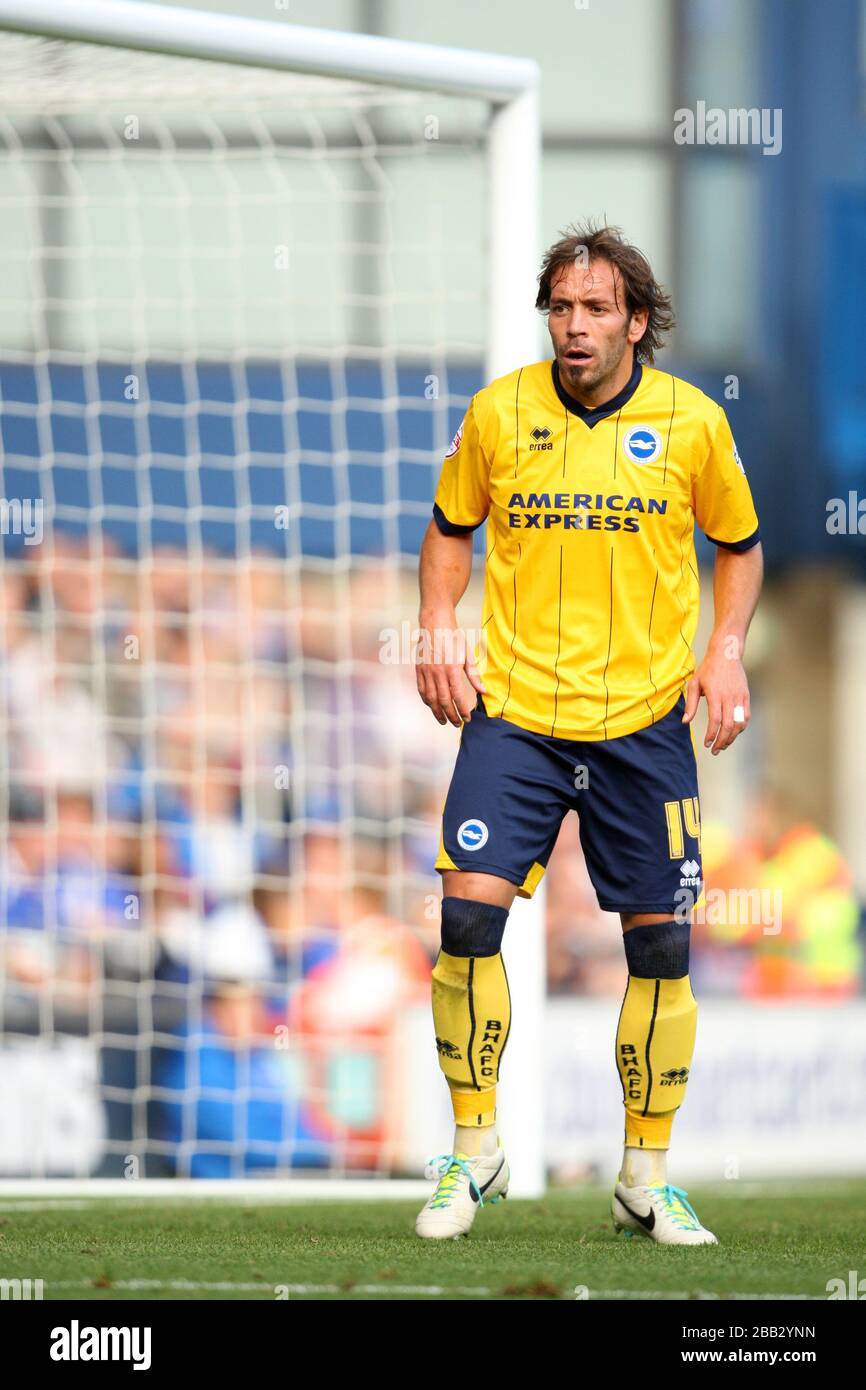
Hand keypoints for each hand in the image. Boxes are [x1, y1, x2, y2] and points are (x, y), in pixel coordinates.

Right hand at [415, 612, 486, 726]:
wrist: (434, 622)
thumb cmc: (453, 637)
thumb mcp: (467, 654)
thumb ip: (474, 675)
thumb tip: (483, 691)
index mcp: (452, 669)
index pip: (457, 696)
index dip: (462, 710)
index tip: (467, 718)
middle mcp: (438, 673)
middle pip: (443, 701)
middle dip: (451, 715)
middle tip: (457, 724)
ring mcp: (426, 672)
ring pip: (430, 699)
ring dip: (437, 712)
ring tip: (443, 721)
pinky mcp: (419, 670)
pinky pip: (421, 690)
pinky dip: (426, 701)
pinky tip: (432, 706)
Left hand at [682, 642, 749, 753]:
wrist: (726, 654)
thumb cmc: (708, 669)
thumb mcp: (694, 684)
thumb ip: (691, 705)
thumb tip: (685, 722)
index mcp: (715, 695)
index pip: (715, 720)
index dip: (712, 735)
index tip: (707, 744)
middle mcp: (729, 697)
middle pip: (729, 726)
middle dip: (722, 741)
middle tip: (715, 750)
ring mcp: (739, 697)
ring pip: (739, 723)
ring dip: (732, 737)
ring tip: (724, 744)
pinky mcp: (746, 696)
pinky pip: (746, 716)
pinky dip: (741, 728)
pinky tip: (733, 733)